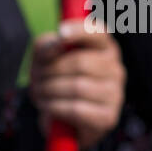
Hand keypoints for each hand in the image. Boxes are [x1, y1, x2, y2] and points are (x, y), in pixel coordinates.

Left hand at [27, 19, 125, 150]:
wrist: (58, 120)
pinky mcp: (108, 117)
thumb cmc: (53, 81)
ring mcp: (115, 94)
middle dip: (51, 70)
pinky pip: (77, 109)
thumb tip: (57, 42)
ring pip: (78, 87)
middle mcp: (115, 69)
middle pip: (81, 62)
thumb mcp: (43, 59)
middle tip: (36, 78)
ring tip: (39, 93)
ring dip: (50, 90)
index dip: (80, 31)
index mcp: (103, 48)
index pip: (98, 33)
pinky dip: (56, 107)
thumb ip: (46, 45)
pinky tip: (49, 107)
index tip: (60, 31)